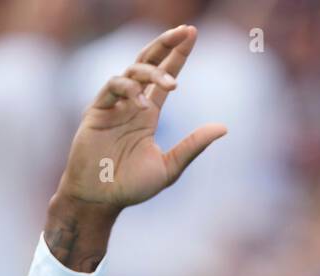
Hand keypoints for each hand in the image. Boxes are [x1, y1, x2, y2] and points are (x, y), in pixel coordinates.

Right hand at [45, 25, 225, 270]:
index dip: (178, 56)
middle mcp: (131, 104)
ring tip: (172, 85)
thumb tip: (224, 128)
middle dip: (166, 44)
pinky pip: (111, 87)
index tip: (193, 35)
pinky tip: (141, 102)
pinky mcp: (96, 111)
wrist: (100, 200)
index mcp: (148, 113)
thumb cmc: (131, 187)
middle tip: (186, 31)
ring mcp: (112, 105)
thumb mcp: (169, 167)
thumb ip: (193, 146)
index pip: (164, 76)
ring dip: (153, 72)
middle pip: (147, 63)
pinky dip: (128, 88)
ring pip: (132, 71)